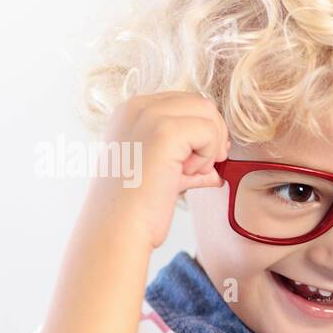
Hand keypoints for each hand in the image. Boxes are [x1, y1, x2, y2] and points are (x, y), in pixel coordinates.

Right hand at [91, 91, 231, 249]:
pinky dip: (208, 156)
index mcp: (130, 112)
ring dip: (210, 146)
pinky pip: (209, 131)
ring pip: (207, 113)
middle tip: (204, 168)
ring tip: (190, 172)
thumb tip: (215, 171)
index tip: (200, 161)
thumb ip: (187, 164)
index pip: (185, 104)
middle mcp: (136, 107)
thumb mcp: (162, 174)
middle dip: (212, 136)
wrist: (118, 229)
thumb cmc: (135, 209)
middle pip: (200, 103)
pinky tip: (187, 175)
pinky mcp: (164, 131)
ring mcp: (149, 115)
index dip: (202, 131)